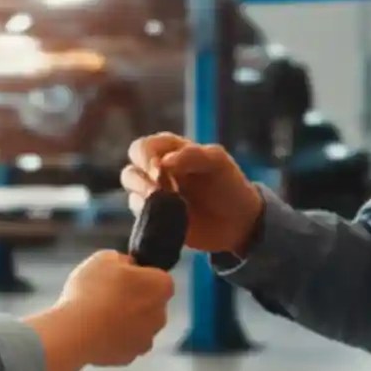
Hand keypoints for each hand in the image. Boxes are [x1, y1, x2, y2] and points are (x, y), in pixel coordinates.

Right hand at [25, 250, 174, 370]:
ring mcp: (146, 339)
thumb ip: (123, 260)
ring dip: (124, 321)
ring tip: (97, 316)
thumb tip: (128, 266)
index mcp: (161, 286)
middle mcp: (161, 314)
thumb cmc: (93, 290)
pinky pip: (124, 343)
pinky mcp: (129, 357)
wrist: (76, 332)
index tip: (118, 277)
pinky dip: (113, 339)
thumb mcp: (105, 258)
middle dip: (133, 300)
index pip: (157, 277)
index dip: (138, 276)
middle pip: (149, 303)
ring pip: (137, 326)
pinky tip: (95, 332)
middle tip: (106, 295)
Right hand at [122, 133, 263, 255]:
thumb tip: (164, 162)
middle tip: (160, 190)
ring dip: (144, 197)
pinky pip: (141, 214)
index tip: (159, 170)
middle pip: (131, 170)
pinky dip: (150, 214)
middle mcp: (158, 171)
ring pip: (132, 193)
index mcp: (170, 151)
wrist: (240, 222)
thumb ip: (192, 155)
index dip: (145, 157)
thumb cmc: (230, 185)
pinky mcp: (157, 217)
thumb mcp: (218, 162)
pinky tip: (170, 217)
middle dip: (141, 180)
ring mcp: (156, 195)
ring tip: (167, 203)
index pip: (143, 147)